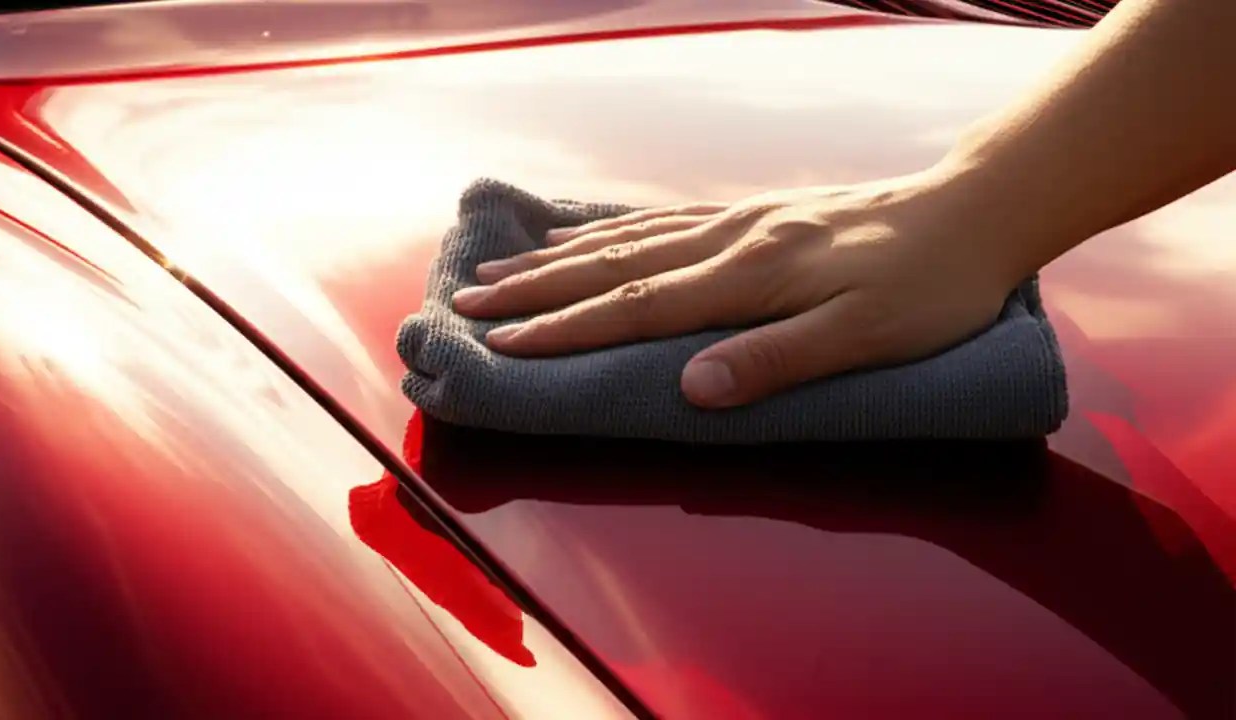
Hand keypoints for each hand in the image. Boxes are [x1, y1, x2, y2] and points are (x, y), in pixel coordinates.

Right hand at [452, 169, 1022, 408]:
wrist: (975, 210)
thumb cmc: (931, 284)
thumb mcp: (867, 335)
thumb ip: (777, 360)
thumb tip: (690, 387)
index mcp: (752, 274)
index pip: (639, 306)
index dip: (568, 329)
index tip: (505, 342)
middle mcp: (732, 239)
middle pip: (614, 264)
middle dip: (539, 288)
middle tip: (470, 299)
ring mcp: (740, 221)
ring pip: (630, 237)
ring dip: (561, 257)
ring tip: (505, 267)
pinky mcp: (755, 214)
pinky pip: (663, 219)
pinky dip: (611, 229)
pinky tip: (589, 235)